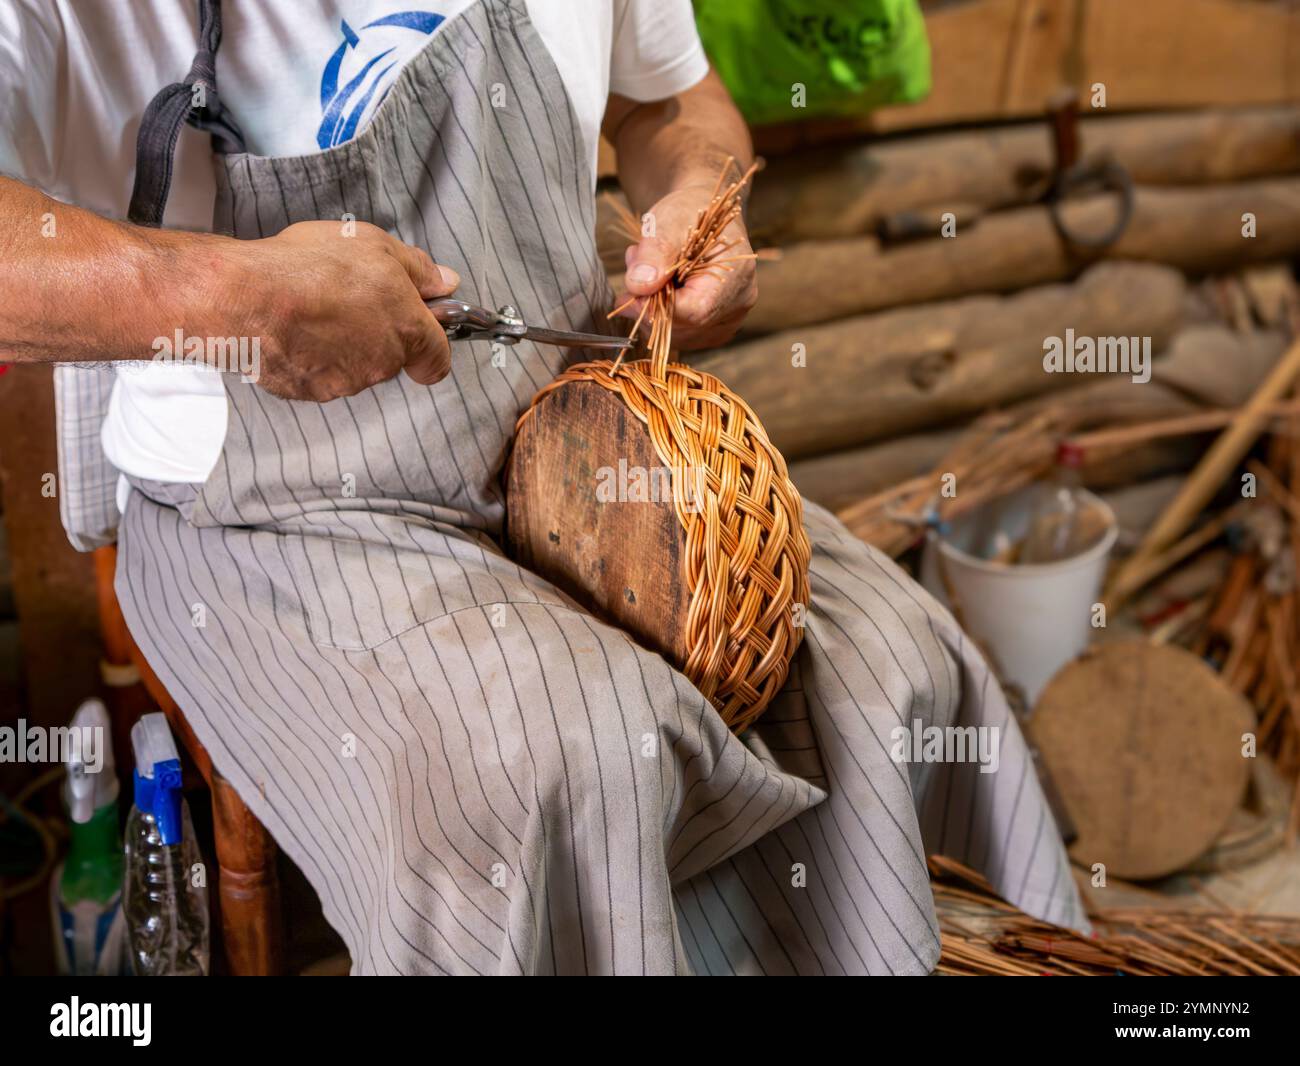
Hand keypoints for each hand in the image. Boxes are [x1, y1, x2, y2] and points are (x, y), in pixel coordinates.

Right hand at [229, 221, 458, 400]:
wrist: (246, 298)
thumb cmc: (310, 267)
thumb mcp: (375, 245)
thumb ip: (418, 268)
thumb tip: (445, 282)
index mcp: (407, 329)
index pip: (437, 359)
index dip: (431, 347)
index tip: (420, 332)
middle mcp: (383, 363)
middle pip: (393, 357)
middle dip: (378, 332)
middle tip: (348, 298)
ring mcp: (347, 382)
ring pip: (355, 366)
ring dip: (342, 343)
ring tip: (313, 307)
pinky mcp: (312, 391)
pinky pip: (320, 375)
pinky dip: (311, 356)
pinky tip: (294, 328)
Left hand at [615, 183, 756, 350]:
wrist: (702, 214)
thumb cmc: (689, 213)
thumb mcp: (667, 224)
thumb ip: (654, 255)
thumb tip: (638, 286)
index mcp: (735, 278)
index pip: (692, 312)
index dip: (654, 308)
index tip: (629, 292)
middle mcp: (737, 306)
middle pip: (684, 327)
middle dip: (651, 306)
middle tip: (636, 271)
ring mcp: (727, 321)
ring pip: (678, 336)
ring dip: (653, 312)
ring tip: (649, 274)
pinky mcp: (713, 329)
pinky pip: (681, 335)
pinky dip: (663, 317)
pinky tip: (660, 290)